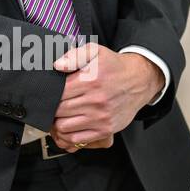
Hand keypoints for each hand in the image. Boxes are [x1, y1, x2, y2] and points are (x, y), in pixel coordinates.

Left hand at [46, 44, 162, 149]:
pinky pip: (77, 139)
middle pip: (59, 111)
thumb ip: (74, 55)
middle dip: (52, 107)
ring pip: (64, 127)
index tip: (50, 92)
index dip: (50, 94)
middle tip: (53, 103)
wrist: (139, 81)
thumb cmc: (114, 67)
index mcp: (91, 81)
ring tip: (59, 114)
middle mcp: (96, 101)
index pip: (58, 93)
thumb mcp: (95, 51)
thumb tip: (58, 65)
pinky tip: (68, 126)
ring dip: (57, 122)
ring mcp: (101, 118)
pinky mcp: (106, 130)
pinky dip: (67, 135)